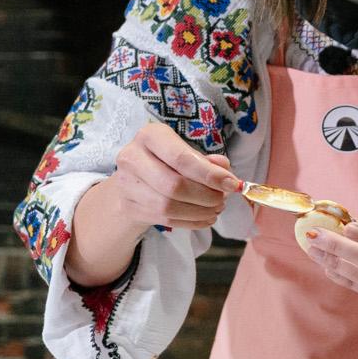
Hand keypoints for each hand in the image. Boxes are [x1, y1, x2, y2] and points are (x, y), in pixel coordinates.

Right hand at [66, 124, 241, 286]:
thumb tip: (225, 170)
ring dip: (200, 211)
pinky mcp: (129, 206)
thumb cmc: (166, 160)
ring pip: (169, 206)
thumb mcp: (186, 151)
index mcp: (150, 136)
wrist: (133, 179)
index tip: (231, 184)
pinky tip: (205, 217)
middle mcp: (132, 157)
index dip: (210, 174)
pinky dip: (192, 221)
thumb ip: (207, 161)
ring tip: (216, 209)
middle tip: (222, 199)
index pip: (182, 159)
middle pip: (174, 185)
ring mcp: (126, 184)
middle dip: (206, 196)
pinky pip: (165, 219)